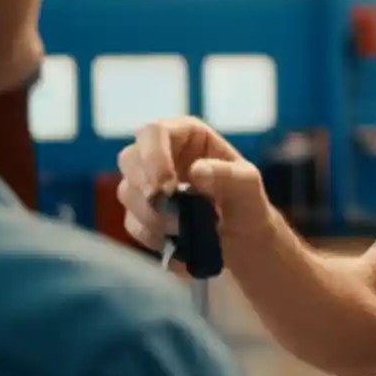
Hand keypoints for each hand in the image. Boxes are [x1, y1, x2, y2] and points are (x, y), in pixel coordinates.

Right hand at [116, 116, 272, 250]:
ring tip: (184, 227)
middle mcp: (162, 155)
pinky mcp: (142, 215)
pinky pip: (131, 222)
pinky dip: (152, 234)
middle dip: (146, 187)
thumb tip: (197, 170)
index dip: (153, 156)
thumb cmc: (247, 205)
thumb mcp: (248, 187)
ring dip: (153, 214)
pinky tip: (177, 238)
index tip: (166, 186)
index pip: (155, 131)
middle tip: (170, 208)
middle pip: (130, 158)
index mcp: (187, 136)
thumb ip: (227, 175)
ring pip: (127, 192)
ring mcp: (149, 185)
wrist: (244, 243)